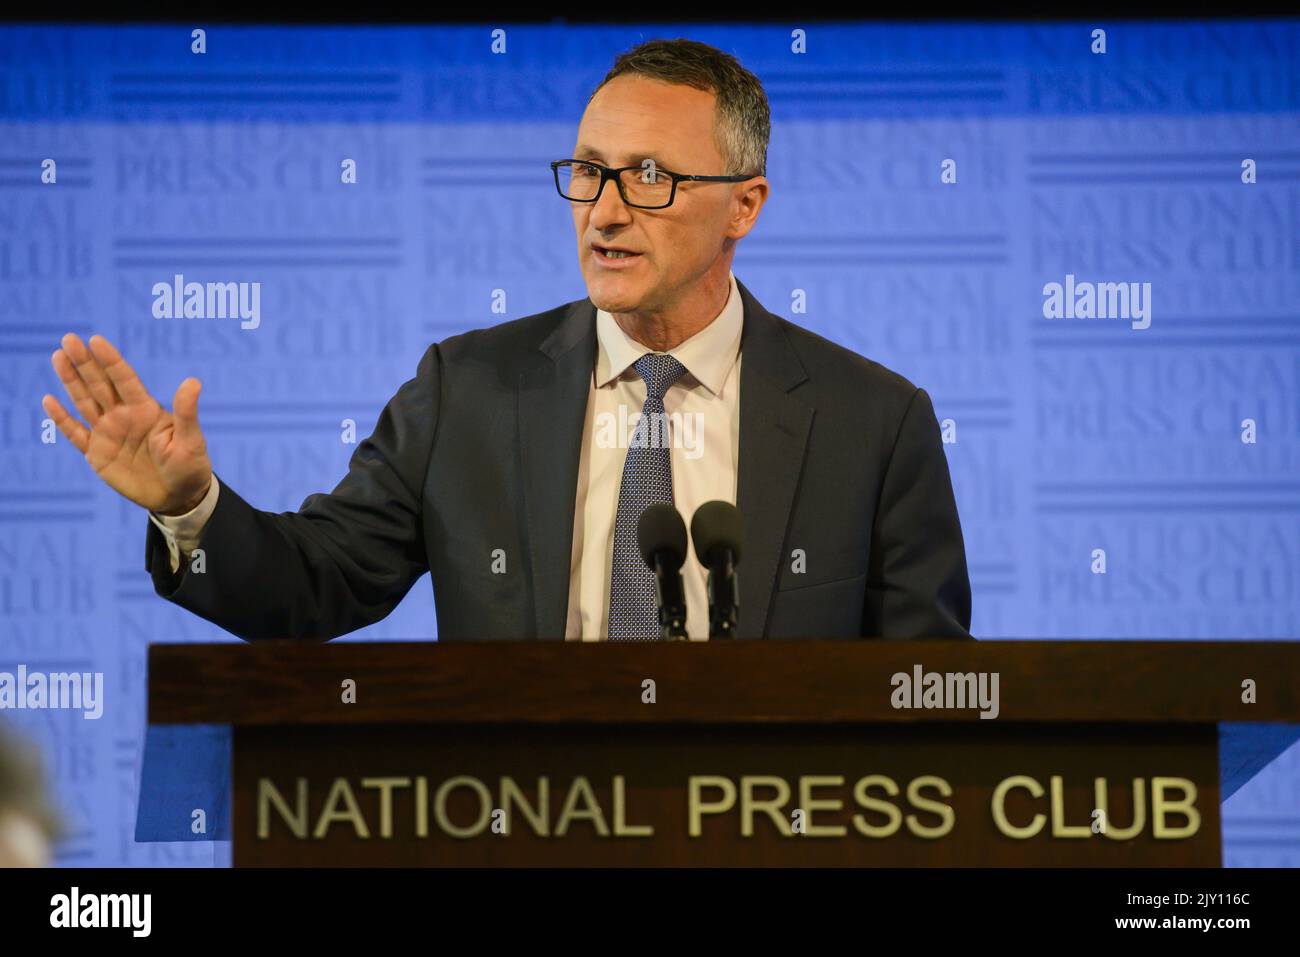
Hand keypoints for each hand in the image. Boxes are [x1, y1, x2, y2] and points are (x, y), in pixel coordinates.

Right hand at [41, 333, 213, 515]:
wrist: (178, 496)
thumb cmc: (190, 466)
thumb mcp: (191, 440)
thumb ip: (186, 412)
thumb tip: (193, 381)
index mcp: (146, 410)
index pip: (125, 379)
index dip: (111, 360)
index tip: (96, 340)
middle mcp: (124, 416)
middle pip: (100, 384)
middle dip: (85, 362)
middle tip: (68, 339)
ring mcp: (109, 433)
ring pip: (85, 402)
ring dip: (71, 381)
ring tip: (58, 356)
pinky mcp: (98, 453)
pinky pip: (76, 433)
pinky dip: (62, 419)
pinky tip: (50, 400)